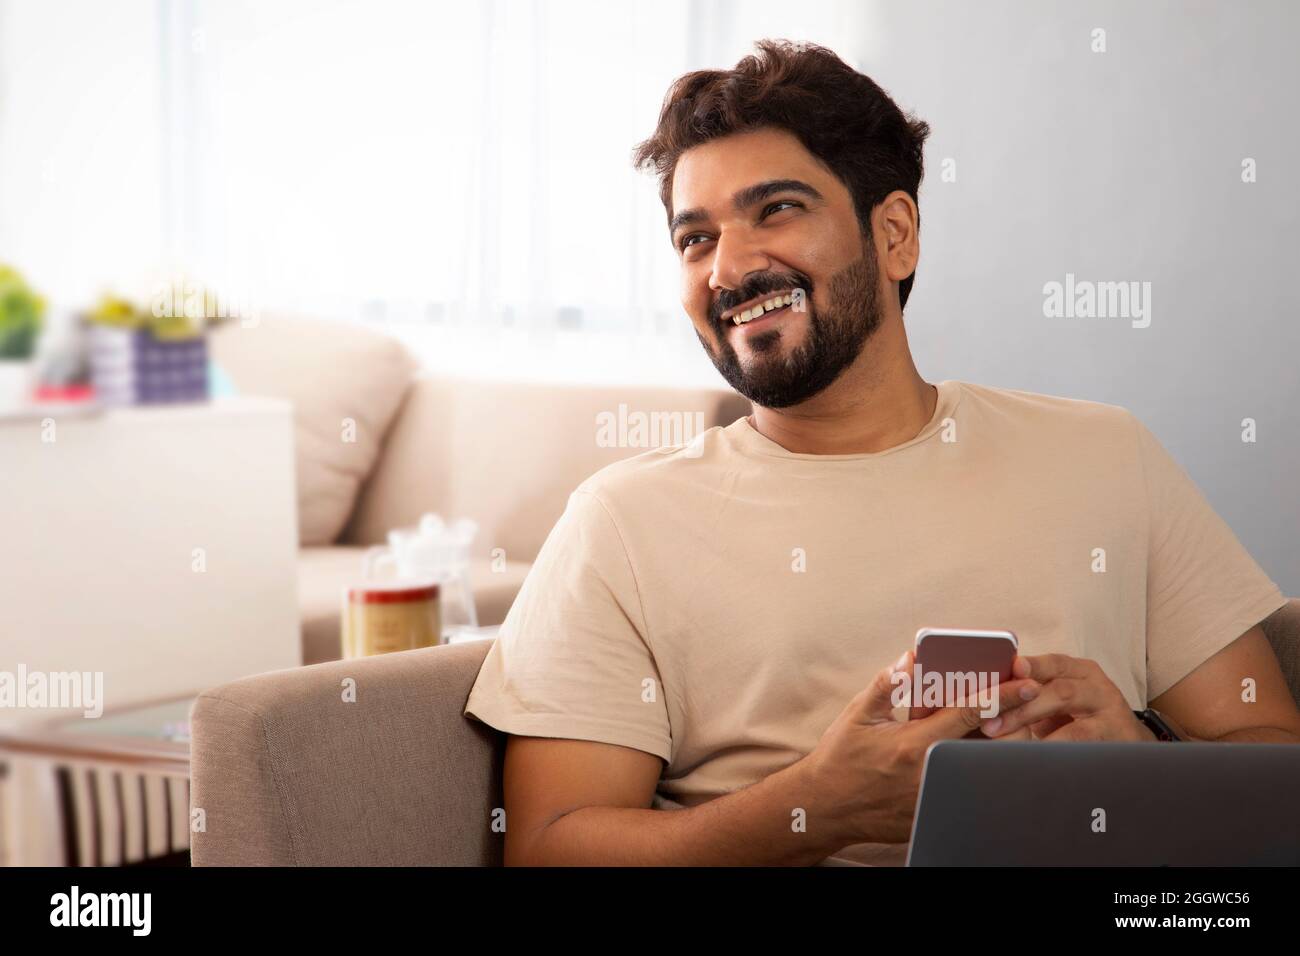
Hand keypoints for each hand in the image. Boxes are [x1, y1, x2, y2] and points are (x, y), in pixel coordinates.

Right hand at [805, 650, 1041, 843]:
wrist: (825, 807)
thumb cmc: (840, 757)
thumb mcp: (858, 714)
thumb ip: (887, 685)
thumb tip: (910, 658)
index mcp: (912, 743)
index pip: (968, 714)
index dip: (1001, 696)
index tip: (1026, 683)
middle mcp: (929, 772)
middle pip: (988, 744)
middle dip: (1010, 722)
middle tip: (1023, 704)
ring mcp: (933, 795)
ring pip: (981, 768)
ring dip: (995, 746)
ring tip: (1003, 727)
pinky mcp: (933, 812)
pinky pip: (965, 788)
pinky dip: (976, 770)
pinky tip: (974, 758)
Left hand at [978, 653, 1154, 741]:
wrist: (1129, 746)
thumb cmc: (1082, 722)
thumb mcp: (1058, 704)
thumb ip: (1031, 696)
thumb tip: (984, 700)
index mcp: (1079, 671)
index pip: (1053, 663)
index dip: (1032, 666)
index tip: (1010, 670)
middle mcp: (1096, 686)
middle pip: (1059, 689)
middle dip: (1021, 705)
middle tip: (991, 722)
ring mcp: (1109, 711)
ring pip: (1072, 716)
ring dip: (1033, 724)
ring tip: (1006, 738)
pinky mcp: (1116, 737)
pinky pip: (1082, 741)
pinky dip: (1055, 747)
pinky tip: (1036, 755)